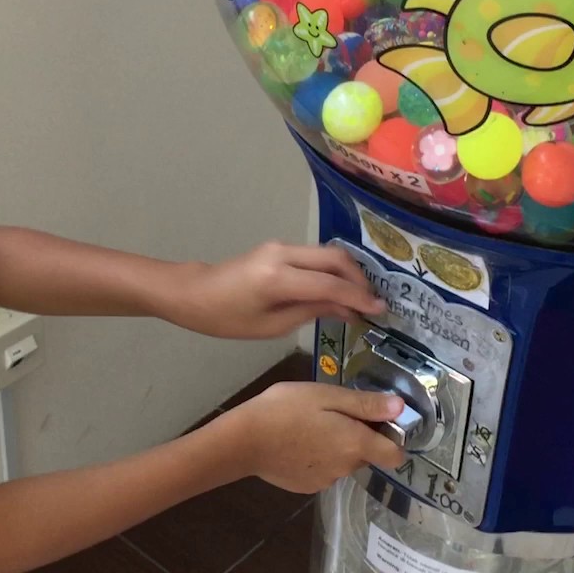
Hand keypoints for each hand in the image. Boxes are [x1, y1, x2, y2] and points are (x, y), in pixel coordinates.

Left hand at [165, 242, 385, 339]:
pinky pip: (315, 256)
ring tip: (362, 299)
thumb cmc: (225, 318)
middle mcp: (282, 254)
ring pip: (328, 253)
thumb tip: (348, 310)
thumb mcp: (270, 326)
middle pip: (336, 258)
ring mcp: (280, 247)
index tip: (380, 310)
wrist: (193, 292)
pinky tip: (339, 291)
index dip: (359, 297)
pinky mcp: (279, 248)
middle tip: (374, 303)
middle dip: (360, 280)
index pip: (330, 284)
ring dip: (348, 274)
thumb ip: (311, 313)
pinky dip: (332, 271)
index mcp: (277, 279)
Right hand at [214, 382, 406, 493]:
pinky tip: (295, 443)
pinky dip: (316, 458)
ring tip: (308, 426)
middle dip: (357, 436)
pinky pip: (323, 470)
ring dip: (335, 447)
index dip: (391, 437)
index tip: (374, 420)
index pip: (395, 455)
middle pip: (366, 455)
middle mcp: (346, 468)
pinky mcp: (306, 487)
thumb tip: (400, 408)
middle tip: (330, 413)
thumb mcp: (326, 395)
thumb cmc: (285, 409)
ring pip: (343, 462)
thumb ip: (365, 403)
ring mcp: (326, 481)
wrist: (244, 440)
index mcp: (355, 444)